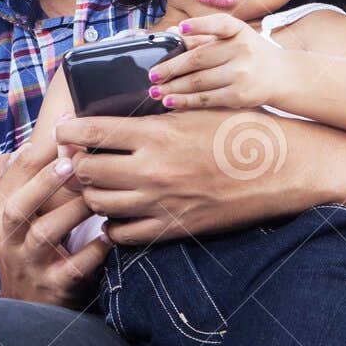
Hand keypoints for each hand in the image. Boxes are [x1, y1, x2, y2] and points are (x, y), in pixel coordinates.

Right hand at [0, 137, 109, 307]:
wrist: (25, 311)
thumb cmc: (23, 253)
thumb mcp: (7, 221)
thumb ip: (8, 185)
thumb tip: (13, 148)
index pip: (10, 176)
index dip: (36, 151)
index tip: (63, 129)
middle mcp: (8, 239)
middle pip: (17, 206)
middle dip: (43, 182)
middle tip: (73, 162)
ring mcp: (28, 264)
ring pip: (45, 234)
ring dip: (72, 212)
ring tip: (97, 196)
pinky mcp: (53, 287)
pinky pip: (73, 269)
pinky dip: (92, 252)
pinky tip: (110, 236)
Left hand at [55, 109, 315, 244]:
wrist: (283, 167)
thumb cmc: (241, 130)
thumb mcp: (194, 110)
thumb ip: (152, 115)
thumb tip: (113, 114)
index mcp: (157, 133)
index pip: (90, 132)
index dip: (67, 131)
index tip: (62, 131)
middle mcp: (153, 169)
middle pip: (84, 171)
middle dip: (75, 164)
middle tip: (79, 159)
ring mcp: (162, 202)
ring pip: (99, 204)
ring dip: (92, 194)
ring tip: (99, 184)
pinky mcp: (174, 228)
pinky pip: (123, 235)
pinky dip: (112, 226)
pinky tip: (118, 213)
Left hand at [148, 14, 291, 110]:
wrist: (283, 76)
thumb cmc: (250, 53)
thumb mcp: (233, 37)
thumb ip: (204, 34)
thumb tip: (173, 32)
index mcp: (238, 30)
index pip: (218, 24)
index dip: (198, 25)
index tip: (180, 28)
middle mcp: (242, 49)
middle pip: (198, 59)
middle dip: (171, 68)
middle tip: (152, 75)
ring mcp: (241, 73)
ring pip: (199, 81)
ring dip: (173, 87)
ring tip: (155, 90)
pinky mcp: (239, 94)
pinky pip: (206, 98)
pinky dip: (185, 101)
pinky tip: (170, 101)